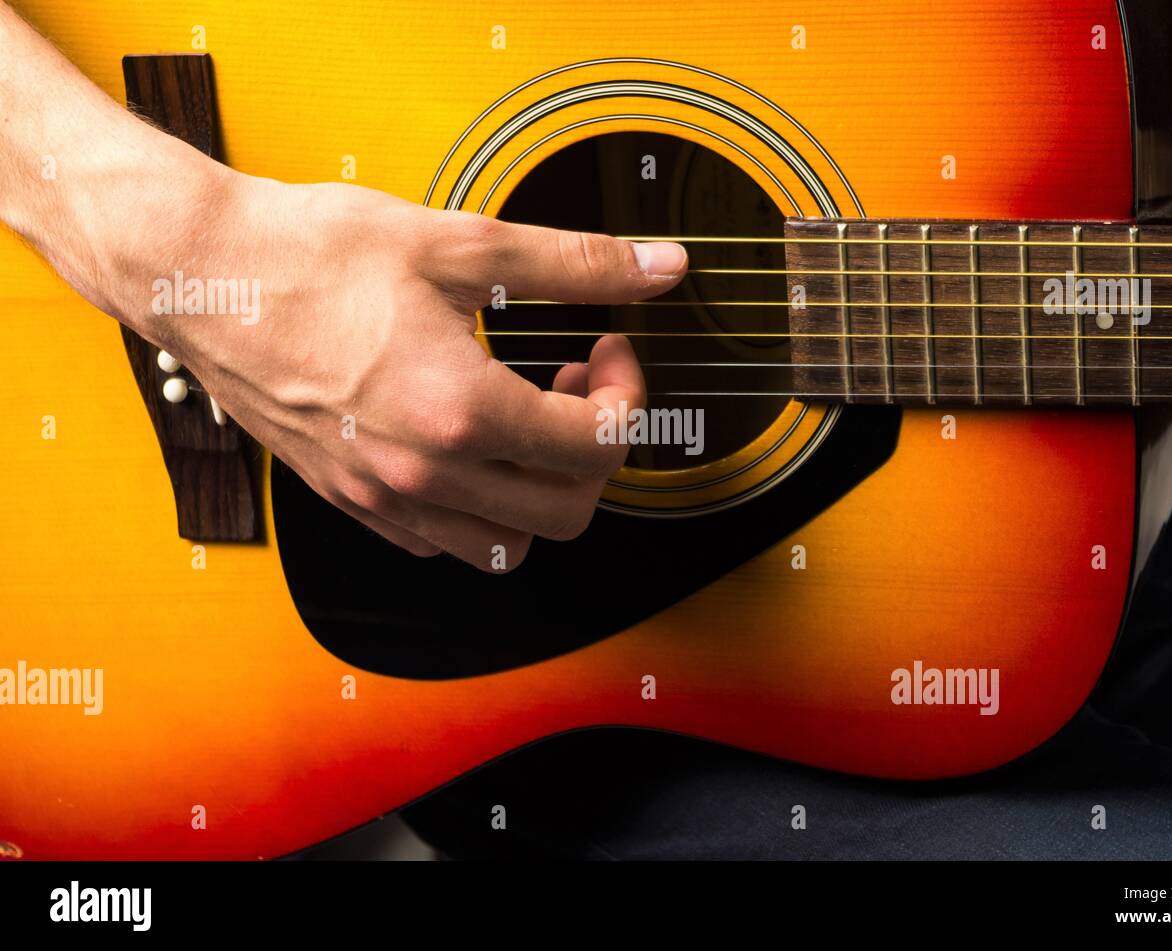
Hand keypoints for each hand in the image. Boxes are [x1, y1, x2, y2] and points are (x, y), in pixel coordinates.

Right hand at [123, 173, 685, 568]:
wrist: (201, 275)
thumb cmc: (312, 255)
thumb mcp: (461, 244)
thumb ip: (575, 263)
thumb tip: (661, 267)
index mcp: (461, 411)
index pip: (598, 449)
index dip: (628, 396)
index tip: (607, 349)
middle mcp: (424, 472)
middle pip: (567, 512)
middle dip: (593, 451)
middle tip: (574, 386)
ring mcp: (383, 497)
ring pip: (505, 547)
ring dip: (536, 490)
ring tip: (519, 419)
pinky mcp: (349, 500)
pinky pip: (439, 542)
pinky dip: (475, 509)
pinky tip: (463, 442)